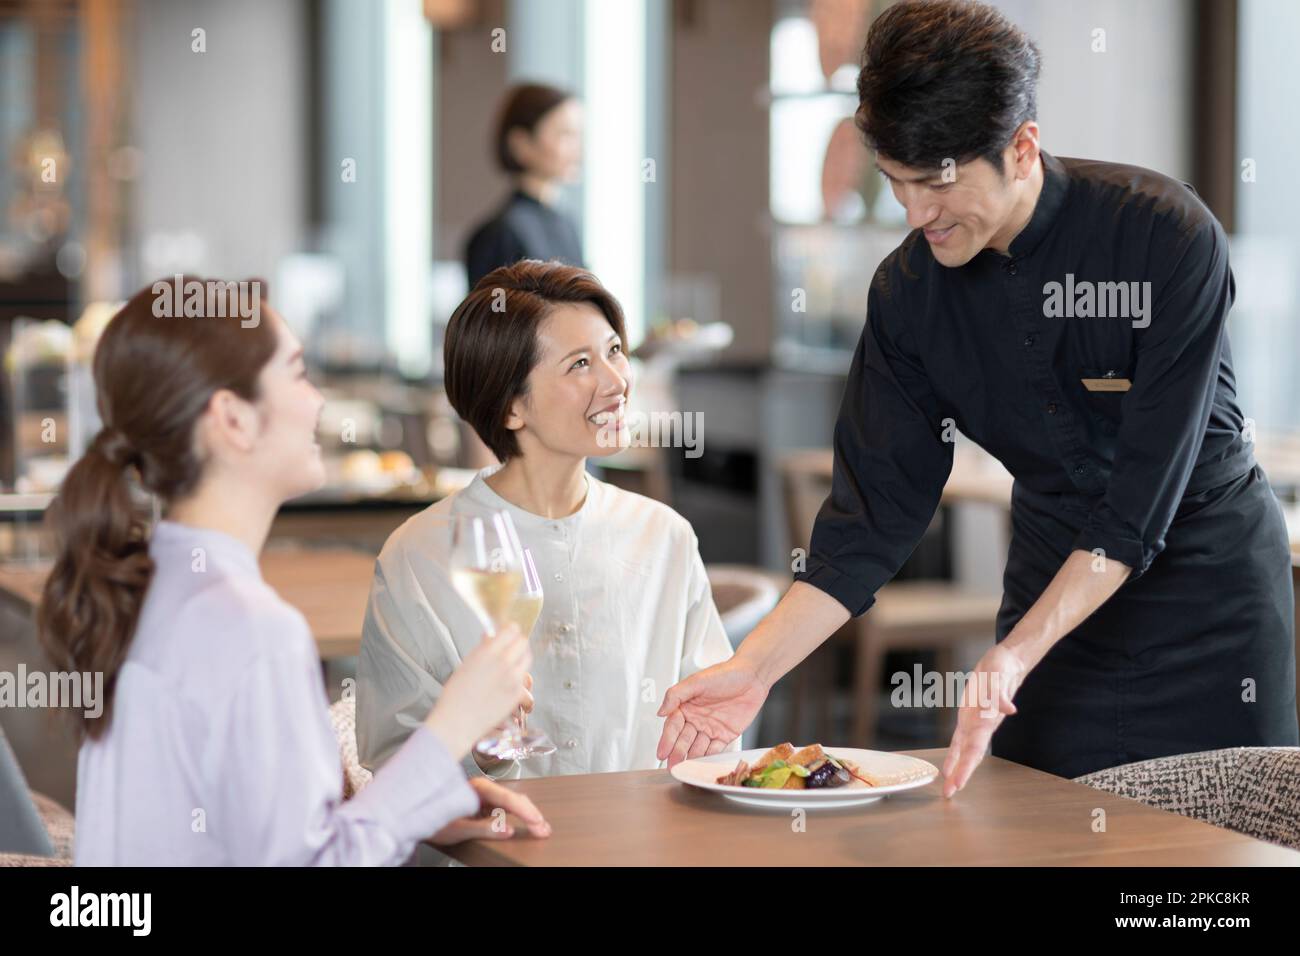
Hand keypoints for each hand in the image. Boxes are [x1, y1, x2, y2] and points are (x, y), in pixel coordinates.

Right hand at [425, 625, 531, 758]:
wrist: (457, 722)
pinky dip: (519, 678)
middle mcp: (503, 662)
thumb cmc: (455, 694)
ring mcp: (513, 678)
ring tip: (511, 663)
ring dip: (521, 658)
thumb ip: (482, 649)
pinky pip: (525, 679)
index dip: (509, 631)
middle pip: (523, 642)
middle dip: (517, 643)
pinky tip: (509, 682)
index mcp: (488, 652)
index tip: (506, 634)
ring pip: (527, 659)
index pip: (511, 630)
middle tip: (510, 648)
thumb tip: (490, 636)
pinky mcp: (517, 694)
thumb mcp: (466, 664)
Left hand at [429, 777, 550, 844]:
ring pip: (513, 802)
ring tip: (541, 828)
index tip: (537, 823)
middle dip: (531, 814)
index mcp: (477, 788)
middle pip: (514, 799)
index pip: (507, 799)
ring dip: (528, 815)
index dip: (525, 812)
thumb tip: (507, 829)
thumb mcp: (457, 828)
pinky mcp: (486, 803)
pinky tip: (530, 822)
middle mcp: (483, 788)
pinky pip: (507, 807)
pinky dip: (520, 816)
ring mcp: (486, 795)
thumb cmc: (432, 816)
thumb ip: (483, 828)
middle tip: (544, 830)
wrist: (416, 814)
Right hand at [656, 658, 768, 766]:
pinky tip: (702, 765)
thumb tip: (660, 712)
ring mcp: (710, 728)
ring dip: (690, 758)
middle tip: (672, 766)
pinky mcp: (725, 734)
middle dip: (677, 753)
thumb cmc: (726, 673)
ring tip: (685, 769)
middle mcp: (696, 718)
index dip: (666, 740)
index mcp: (686, 706)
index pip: (672, 726)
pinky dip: (708, 758)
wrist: (753, 676)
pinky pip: (714, 749)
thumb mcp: (697, 681)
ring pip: (697, 747)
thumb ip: (676, 695)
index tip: (661, 753)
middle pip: (683, 740)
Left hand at [941, 642, 1026, 797]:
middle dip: (960, 774)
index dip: (966, 767)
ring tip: (948, 786)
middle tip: (949, 793)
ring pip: (963, 750)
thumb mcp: (1000, 678)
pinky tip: (948, 767)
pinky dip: (954, 754)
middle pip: (969, 755)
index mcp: (985, 720)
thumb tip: (1009, 709)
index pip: (974, 749)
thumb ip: (1002, 695)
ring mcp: (974, 722)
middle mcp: (979, 725)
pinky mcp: (968, 716)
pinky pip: (959, 739)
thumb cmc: (1002, 670)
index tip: (958, 784)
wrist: (1004, 663)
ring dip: (956, 768)